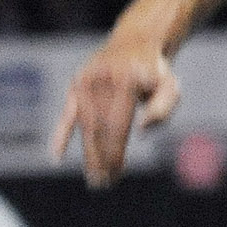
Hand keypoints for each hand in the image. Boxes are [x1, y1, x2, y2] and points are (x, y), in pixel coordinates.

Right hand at [52, 37, 180, 187]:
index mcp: (124, 81)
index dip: (115, 152)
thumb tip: (140, 130)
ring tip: (94, 177)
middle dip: (101, 159)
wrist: (135, 42)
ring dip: (88, 154)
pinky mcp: (76, 85)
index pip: (117, 125)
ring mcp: (85, 82)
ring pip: (84, 126)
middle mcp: (101, 80)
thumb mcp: (170, 86)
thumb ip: (163, 108)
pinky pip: (67, 114)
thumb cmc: (155, 72)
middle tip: (105, 183)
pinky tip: (55, 157)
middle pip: (98, 129)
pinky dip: (61, 136)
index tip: (117, 173)